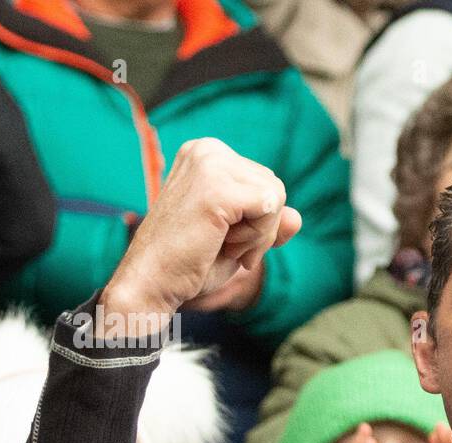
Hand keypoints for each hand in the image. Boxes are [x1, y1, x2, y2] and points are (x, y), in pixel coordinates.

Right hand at [101, 138, 300, 331]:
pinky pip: (270, 207)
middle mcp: (208, 149)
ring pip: (276, 197)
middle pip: (275, 187)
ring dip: (258, 234)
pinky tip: (225, 244)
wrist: (152, 283)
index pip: (266, 183)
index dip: (258, 222)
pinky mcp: (216, 186)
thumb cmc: (190, 263)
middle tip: (223, 244)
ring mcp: (210, 163)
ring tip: (221, 243)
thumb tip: (298, 218)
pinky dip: (257, 236)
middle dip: (261, 227)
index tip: (224, 237)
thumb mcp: (240, 239)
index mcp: (208, 154)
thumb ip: (269, 224)